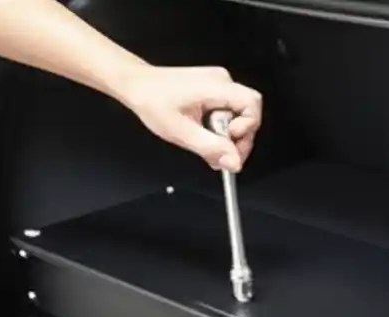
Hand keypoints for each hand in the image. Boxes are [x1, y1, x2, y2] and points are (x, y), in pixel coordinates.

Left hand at [116, 64, 262, 171]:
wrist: (136, 85)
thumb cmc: (152, 101)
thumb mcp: (181, 132)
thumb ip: (211, 148)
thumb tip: (234, 162)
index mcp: (217, 86)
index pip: (252, 105)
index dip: (247, 128)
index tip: (229, 142)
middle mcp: (222, 81)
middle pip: (248, 114)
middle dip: (236, 139)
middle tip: (220, 155)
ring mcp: (218, 84)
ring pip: (237, 116)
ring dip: (225, 135)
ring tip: (204, 142)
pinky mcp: (213, 90)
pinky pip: (227, 112)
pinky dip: (218, 128)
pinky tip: (202, 133)